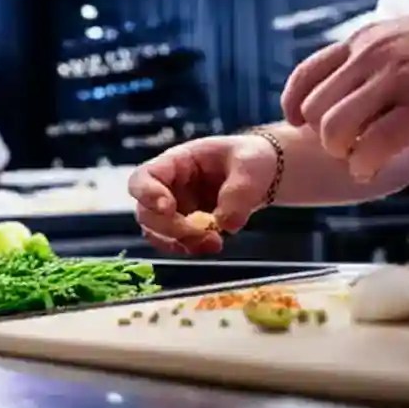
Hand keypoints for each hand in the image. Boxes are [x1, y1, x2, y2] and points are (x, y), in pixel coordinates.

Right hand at [128, 135, 276, 253]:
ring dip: (181, 242)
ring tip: (215, 243)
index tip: (168, 208)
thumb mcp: (251, 165)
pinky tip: (213, 245)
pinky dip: (190, 249)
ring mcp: (175, 209)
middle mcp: (168, 186)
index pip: (145, 176)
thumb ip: (239, 191)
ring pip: (158, 233)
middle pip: (147, 212)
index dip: (147, 193)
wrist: (263, 174)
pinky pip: (175, 243)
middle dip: (171, 228)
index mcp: (177, 161)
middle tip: (202, 234)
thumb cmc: (251, 158)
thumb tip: (226, 224)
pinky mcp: (186, 227)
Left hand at [281, 0, 408, 180]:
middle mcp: (374, 56)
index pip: (307, 75)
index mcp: (370, 39)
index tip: (304, 127)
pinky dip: (366, 165)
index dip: (297, 108)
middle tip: (350, 148)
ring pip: (335, 129)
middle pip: (315, 109)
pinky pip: (373, 145)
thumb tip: (371, 85)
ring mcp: (398, 80)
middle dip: (325, 138)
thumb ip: (387, 57)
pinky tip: (375, 169)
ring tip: (364, 160)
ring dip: (344, 154)